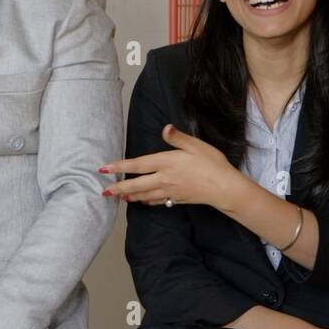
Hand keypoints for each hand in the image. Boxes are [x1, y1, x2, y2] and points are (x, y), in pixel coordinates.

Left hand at [100, 124, 244, 210]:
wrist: (224, 188)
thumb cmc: (213, 164)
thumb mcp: (197, 145)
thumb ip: (178, 138)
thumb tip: (165, 128)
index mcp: (167, 162)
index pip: (138, 164)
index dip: (119, 166)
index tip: (104, 169)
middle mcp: (165, 178)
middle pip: (137, 184)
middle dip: (119, 187)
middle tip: (104, 191)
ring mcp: (171, 191)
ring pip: (145, 194)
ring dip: (130, 195)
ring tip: (119, 196)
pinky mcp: (178, 199)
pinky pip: (158, 201)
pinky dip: (148, 201)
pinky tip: (143, 201)